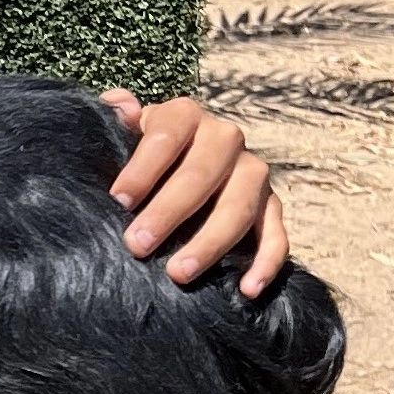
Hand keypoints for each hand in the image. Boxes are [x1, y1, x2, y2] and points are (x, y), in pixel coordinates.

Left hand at [101, 91, 287, 298]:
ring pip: (239, 206)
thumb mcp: (123, 132)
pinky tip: (247, 289)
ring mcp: (252, 172)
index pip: (166, 137)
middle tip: (136, 246)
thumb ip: (116, 119)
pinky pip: (276, 233)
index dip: (142, 168)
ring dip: (210, 242)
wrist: (176, 161)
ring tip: (178, 273)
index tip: (118, 200)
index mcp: (185, 116)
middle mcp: (225, 138)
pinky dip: (266, 262)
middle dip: (168, 212)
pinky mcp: (270, 204)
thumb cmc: (138, 153)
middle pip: (202, 175)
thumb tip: (117, 104)